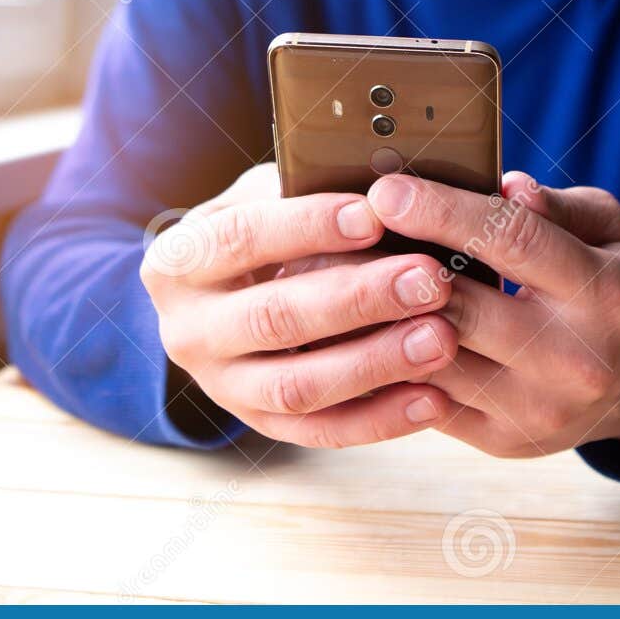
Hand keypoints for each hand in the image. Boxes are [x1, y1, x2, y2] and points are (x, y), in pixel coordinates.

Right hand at [141, 164, 459, 447]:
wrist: (224, 297)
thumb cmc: (265, 230)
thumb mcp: (263, 197)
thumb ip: (305, 189)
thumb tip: (386, 186)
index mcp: (178, 261)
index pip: (242, 239)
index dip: (308, 226)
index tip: (375, 217)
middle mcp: (187, 330)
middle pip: (274, 319)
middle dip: (359, 300)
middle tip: (429, 280)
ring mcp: (221, 387)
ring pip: (298, 387)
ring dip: (376, 363)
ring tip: (441, 338)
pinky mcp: (261, 426)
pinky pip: (323, 432)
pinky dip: (381, 419)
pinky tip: (434, 397)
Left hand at [365, 170, 619, 458]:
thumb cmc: (610, 289)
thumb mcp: (609, 233)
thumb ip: (558, 205)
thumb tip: (504, 185)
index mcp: (603, 293)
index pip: (513, 242)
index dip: (443, 212)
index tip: (386, 190)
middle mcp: (573, 358)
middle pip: (461, 306)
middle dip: (393, 266)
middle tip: (345, 232)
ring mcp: (535, 408)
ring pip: (432, 359)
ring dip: (378, 318)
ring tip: (337, 277)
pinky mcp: (501, 440)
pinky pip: (423, 401)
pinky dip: (385, 363)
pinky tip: (357, 329)